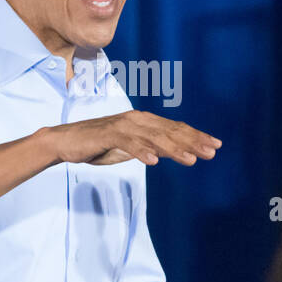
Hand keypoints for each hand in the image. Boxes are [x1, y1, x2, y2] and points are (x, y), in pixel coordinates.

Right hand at [44, 110, 220, 166]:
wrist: (66, 141)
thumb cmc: (98, 145)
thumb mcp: (129, 148)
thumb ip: (149, 148)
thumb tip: (168, 155)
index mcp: (144, 122)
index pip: (175, 129)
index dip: (196, 136)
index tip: (215, 146)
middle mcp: (137, 120)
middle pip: (170, 131)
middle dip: (193, 142)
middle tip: (212, 152)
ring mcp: (123, 126)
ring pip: (154, 137)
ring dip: (174, 148)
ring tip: (191, 159)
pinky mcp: (108, 134)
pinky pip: (129, 143)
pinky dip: (142, 151)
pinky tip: (154, 161)